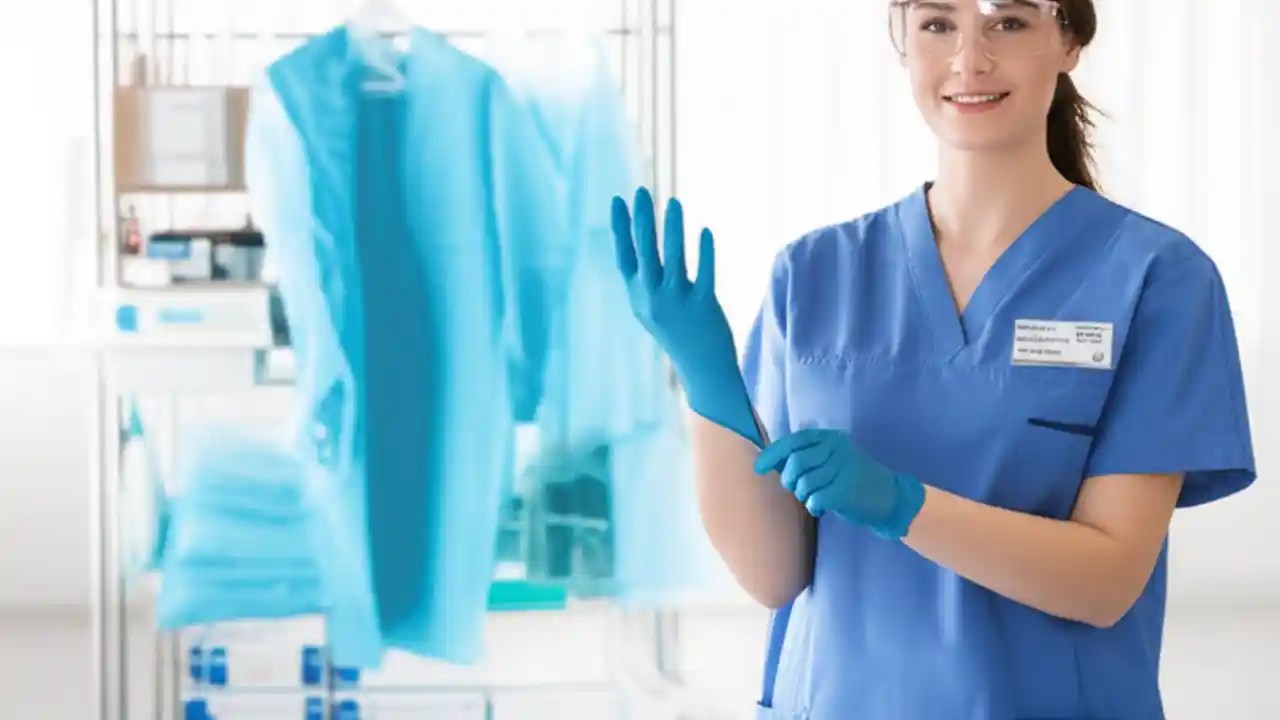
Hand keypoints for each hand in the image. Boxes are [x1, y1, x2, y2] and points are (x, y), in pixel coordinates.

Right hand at [612, 187, 762, 446]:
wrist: (702, 369)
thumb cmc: (679, 332)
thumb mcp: (653, 307)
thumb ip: (648, 279)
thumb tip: (645, 242)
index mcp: (638, 297)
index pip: (624, 256)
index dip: (620, 228)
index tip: (617, 199)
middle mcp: (652, 299)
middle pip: (645, 253)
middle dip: (642, 220)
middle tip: (641, 191)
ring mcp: (677, 304)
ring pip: (673, 260)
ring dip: (672, 230)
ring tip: (674, 203)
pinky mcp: (703, 307)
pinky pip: (703, 274)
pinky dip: (704, 253)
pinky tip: (705, 232)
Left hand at [754, 429, 925, 539]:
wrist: (891, 497)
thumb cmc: (854, 479)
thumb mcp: (833, 460)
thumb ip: (806, 457)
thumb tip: (771, 461)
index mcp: (831, 438)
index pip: (794, 441)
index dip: (773, 454)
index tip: (759, 467)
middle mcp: (837, 449)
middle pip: (796, 463)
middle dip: (790, 480)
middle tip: (798, 489)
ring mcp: (843, 468)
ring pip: (804, 484)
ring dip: (805, 495)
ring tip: (816, 498)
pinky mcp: (846, 490)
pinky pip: (815, 499)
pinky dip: (814, 506)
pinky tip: (823, 507)